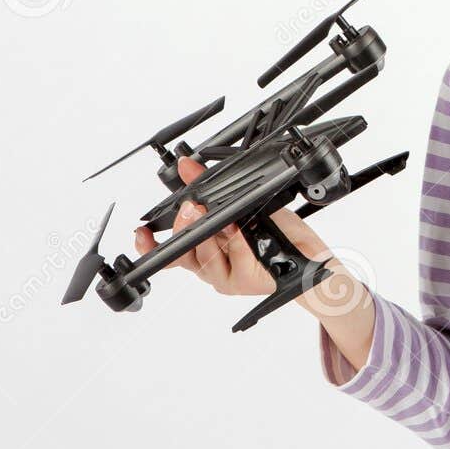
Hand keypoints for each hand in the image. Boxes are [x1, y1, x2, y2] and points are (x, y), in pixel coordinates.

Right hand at [132, 156, 332, 297]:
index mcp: (205, 251)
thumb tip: (187, 166)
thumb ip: (209, 187)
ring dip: (213, 236)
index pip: (170, 254)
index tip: (141, 234)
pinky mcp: (247, 283)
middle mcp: (212, 268)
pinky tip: (238, 231)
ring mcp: (227, 278)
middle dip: (185, 229)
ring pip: (208, 258)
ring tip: (218, 218)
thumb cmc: (277, 232)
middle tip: (189, 209)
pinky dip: (237, 243)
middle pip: (185, 254)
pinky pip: (237, 261)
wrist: (309, 254)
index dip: (151, 246)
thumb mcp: (240, 205)